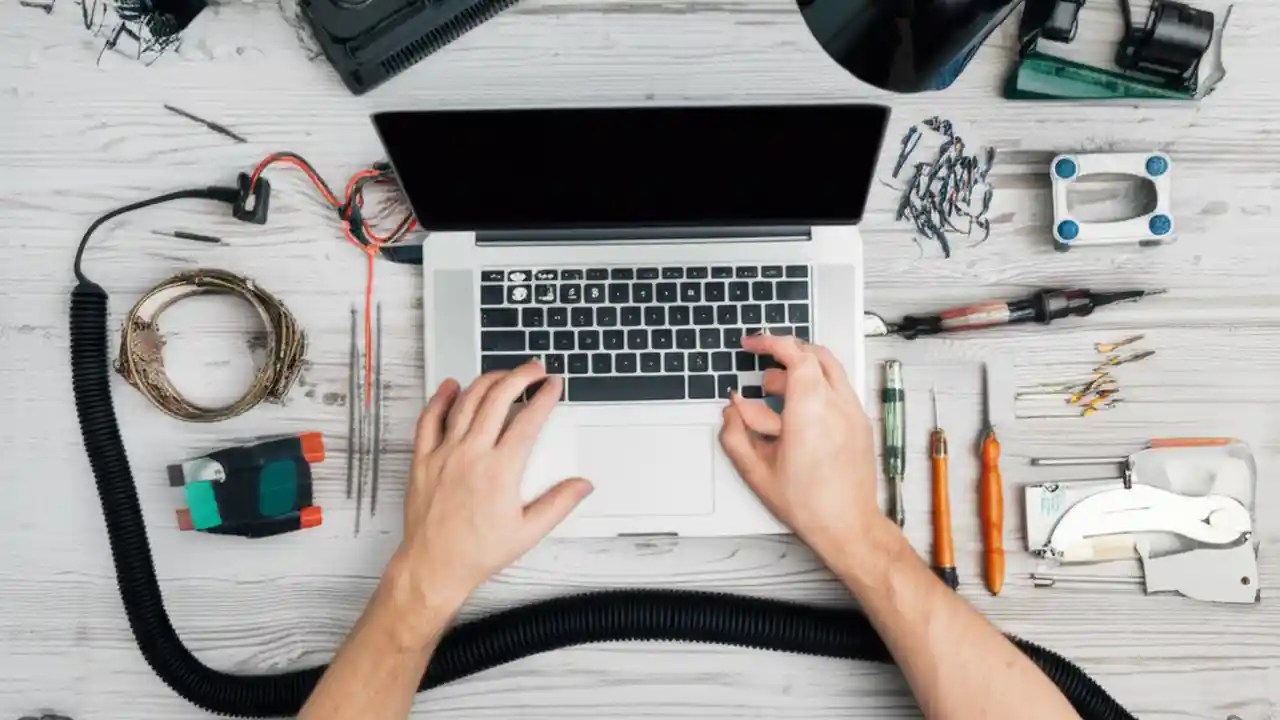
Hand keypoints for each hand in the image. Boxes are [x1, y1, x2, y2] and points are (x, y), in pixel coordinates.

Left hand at [387, 362, 592, 631]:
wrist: (434, 566)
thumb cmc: (477, 552)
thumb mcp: (528, 532)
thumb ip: (559, 503)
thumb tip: (582, 484)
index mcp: (501, 470)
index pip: (529, 419)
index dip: (545, 396)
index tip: (553, 386)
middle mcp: (472, 455)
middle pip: (498, 398)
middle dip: (520, 376)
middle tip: (534, 370)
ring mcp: (444, 454)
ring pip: (466, 401)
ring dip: (488, 380)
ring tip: (504, 374)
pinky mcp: (423, 459)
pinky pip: (429, 419)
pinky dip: (441, 398)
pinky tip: (451, 386)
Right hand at [718, 334, 882, 565]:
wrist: (847, 526)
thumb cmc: (808, 504)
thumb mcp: (756, 472)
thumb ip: (735, 435)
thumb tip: (731, 411)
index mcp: (810, 409)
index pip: (795, 354)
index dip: (771, 343)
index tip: (753, 344)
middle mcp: (837, 404)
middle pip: (815, 355)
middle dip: (785, 357)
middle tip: (762, 375)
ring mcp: (853, 412)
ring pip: (829, 371)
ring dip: (801, 374)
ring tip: (776, 399)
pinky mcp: (860, 424)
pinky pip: (839, 391)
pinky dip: (817, 390)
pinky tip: (798, 417)